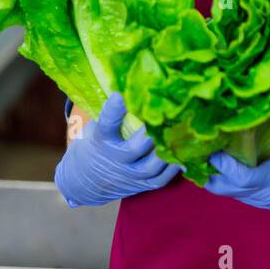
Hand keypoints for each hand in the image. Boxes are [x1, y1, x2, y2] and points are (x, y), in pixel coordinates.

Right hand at [54, 92, 180, 207]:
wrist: (84, 182)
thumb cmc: (95, 145)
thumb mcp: (94, 127)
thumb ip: (111, 112)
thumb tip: (133, 82)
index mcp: (100, 142)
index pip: (106, 126)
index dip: (113, 111)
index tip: (120, 95)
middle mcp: (115, 160)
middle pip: (137, 146)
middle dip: (154, 129)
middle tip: (171, 110)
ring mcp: (129, 176)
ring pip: (153, 164)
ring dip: (169, 148)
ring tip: (183, 130)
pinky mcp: (142, 185)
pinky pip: (161, 178)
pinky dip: (174, 166)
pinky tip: (184, 151)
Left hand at [204, 138, 269, 218]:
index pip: (240, 175)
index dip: (222, 162)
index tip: (211, 140)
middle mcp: (257, 191)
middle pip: (220, 185)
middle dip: (204, 165)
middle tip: (195, 140)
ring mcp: (253, 196)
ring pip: (221, 187)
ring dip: (209, 169)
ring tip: (201, 144)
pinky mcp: (253, 195)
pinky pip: (229, 187)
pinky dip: (219, 173)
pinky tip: (214, 154)